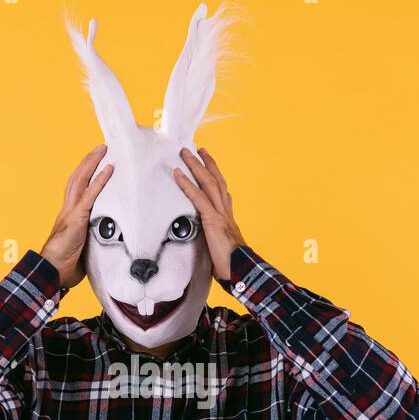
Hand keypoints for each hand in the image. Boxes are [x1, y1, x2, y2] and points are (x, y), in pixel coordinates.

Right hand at [41, 145, 113, 288]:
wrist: (52, 272)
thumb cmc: (66, 265)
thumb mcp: (82, 248)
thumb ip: (91, 239)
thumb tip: (104, 242)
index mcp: (69, 216)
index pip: (76, 190)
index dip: (85, 175)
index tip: (94, 164)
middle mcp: (68, 210)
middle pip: (77, 178)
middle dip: (88, 162)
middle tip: (101, 148)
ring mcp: (71, 213)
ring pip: (81, 180)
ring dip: (92, 163)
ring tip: (103, 150)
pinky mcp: (76, 218)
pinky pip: (90, 195)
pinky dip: (100, 181)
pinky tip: (109, 169)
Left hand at [173, 147, 244, 280]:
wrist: (240, 270)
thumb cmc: (231, 264)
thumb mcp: (222, 246)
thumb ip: (216, 238)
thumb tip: (209, 239)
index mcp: (228, 218)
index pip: (222, 192)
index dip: (216, 178)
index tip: (210, 168)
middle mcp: (225, 211)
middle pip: (217, 180)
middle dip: (207, 164)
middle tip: (199, 150)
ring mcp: (220, 214)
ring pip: (208, 183)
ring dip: (195, 166)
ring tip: (185, 153)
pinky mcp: (212, 219)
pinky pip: (197, 197)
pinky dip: (186, 184)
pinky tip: (177, 173)